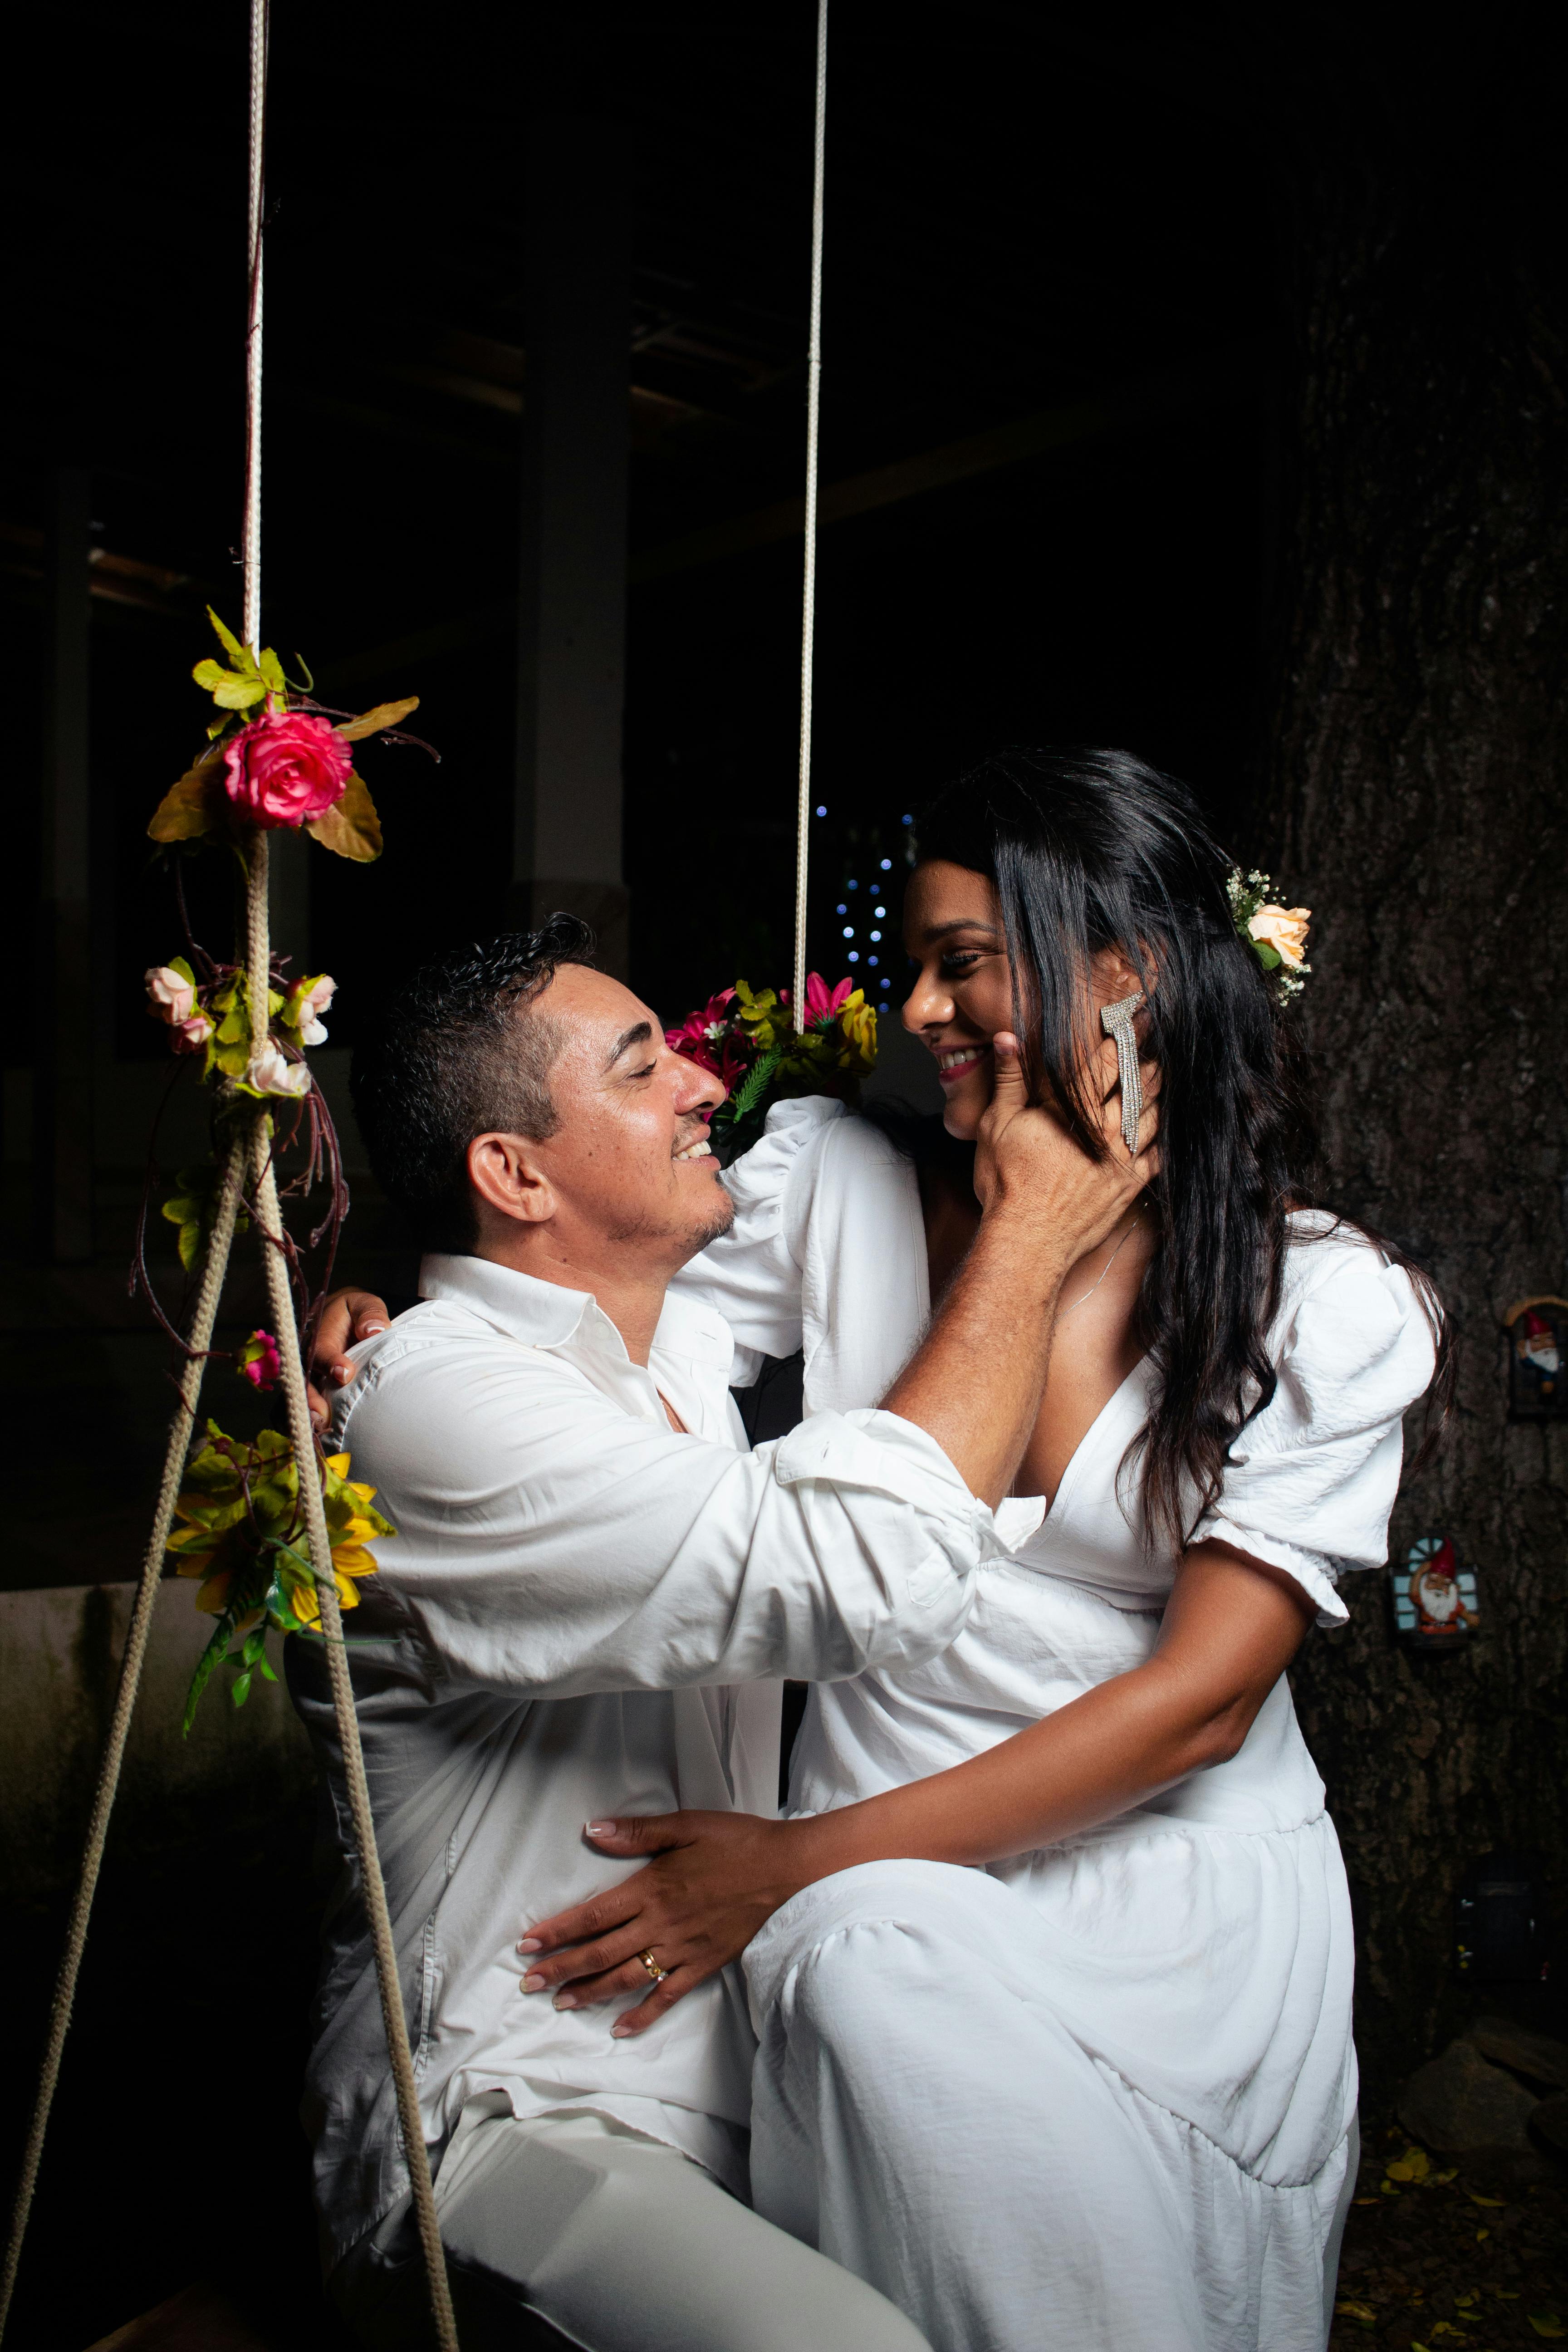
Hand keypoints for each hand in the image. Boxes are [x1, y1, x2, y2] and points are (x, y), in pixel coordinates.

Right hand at [307, 1286, 390, 1428]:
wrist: (343, 1321)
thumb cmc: (356, 1314)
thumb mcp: (366, 1304)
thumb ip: (370, 1314)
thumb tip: (375, 1330)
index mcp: (319, 1332)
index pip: (322, 1348)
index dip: (331, 1361)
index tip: (345, 1374)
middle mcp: (306, 1356)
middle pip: (302, 1379)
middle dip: (310, 1398)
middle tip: (322, 1416)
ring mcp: (304, 1376)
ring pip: (296, 1397)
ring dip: (304, 1415)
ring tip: (318, 1432)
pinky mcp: (307, 1391)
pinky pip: (295, 1408)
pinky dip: (301, 1423)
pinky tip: (315, 1439)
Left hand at [516, 1810, 811, 2036]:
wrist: (786, 1868)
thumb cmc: (736, 1841)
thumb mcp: (685, 1825)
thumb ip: (637, 1832)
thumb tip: (591, 1830)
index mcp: (652, 1888)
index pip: (593, 1915)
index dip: (558, 1931)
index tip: (527, 1944)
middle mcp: (661, 1924)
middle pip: (601, 1952)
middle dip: (562, 1968)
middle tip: (528, 1983)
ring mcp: (682, 1949)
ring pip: (627, 1978)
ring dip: (591, 1992)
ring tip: (561, 2003)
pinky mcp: (704, 1964)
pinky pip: (668, 1996)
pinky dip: (643, 2015)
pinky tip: (621, 2029)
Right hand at [974, 1030, 1157, 1259]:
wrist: (1029, 1240)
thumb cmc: (1008, 1185)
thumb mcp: (997, 1125)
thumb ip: (1010, 1080)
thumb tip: (1008, 1038)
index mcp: (1075, 1108)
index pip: (1108, 1060)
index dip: (1125, 1035)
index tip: (1137, 1016)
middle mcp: (1107, 1128)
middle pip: (1139, 1083)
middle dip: (1148, 1060)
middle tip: (1157, 1042)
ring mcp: (1123, 1157)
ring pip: (1154, 1114)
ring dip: (1159, 1092)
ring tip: (1162, 1075)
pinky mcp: (1131, 1183)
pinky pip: (1160, 1153)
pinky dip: (1166, 1136)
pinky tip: (1167, 1126)